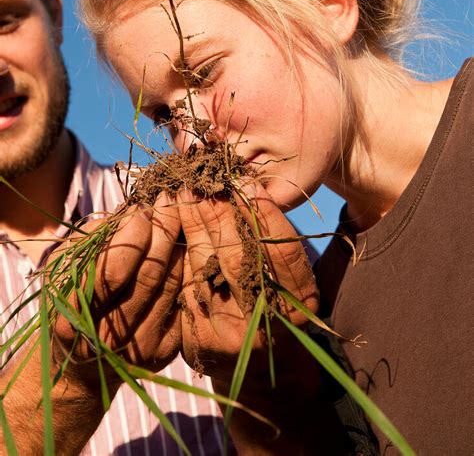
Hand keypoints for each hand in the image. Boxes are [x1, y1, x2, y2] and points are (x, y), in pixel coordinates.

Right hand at [53, 193, 183, 380]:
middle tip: (170, 202)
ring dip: (179, 245)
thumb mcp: (66, 271)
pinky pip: (182, 300)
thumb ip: (94, 241)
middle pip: (149, 275)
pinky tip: (184, 247)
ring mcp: (140, 348)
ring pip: (171, 285)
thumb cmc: (71, 303)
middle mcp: (110, 338)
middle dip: (163, 231)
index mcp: (76, 318)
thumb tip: (133, 212)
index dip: (132, 235)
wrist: (81, 366)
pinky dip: (186, 269)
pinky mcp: (165, 352)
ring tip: (180, 217)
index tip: (143, 208)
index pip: (113, 270)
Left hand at [176, 180, 319, 386]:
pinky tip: (171, 224)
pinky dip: (178, 251)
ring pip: (206, 266)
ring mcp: (228, 335)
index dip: (262, 214)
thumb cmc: (280, 310)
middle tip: (203, 181)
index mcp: (299, 306)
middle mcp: (265, 325)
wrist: (264, 373)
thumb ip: (275, 242)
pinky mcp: (197, 340)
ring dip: (192, 225)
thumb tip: (249, 190)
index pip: (279, 250)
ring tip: (183, 193)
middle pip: (238, 256)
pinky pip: (186, 284)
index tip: (244, 183)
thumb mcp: (293, 281)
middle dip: (218, 213)